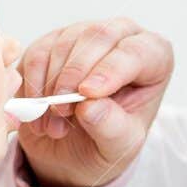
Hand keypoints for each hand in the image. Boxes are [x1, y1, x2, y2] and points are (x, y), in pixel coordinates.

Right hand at [16, 18, 172, 186]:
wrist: (71, 151)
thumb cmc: (105, 143)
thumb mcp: (117, 147)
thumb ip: (111, 128)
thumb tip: (90, 106)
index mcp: (153, 59)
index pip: (136, 52)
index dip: (111, 70)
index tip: (88, 94)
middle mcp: (121, 39)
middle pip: (99, 36)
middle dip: (76, 73)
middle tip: (63, 110)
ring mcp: (85, 36)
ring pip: (65, 43)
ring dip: (52, 87)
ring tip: (55, 126)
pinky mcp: (52, 43)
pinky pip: (38, 53)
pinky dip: (33, 86)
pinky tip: (39, 113)